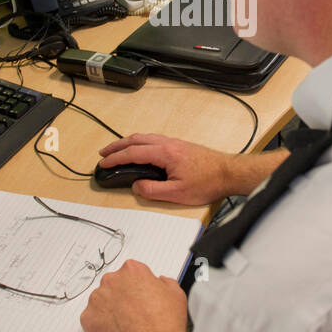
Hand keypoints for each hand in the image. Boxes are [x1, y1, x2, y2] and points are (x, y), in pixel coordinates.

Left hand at [80, 260, 188, 331]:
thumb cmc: (168, 326)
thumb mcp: (177, 295)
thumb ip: (164, 285)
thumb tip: (160, 285)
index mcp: (135, 271)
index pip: (131, 273)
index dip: (137, 289)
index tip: (140, 300)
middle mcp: (112, 282)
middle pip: (113, 287)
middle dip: (121, 300)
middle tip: (134, 318)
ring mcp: (98, 302)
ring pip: (101, 304)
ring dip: (109, 315)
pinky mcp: (89, 321)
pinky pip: (92, 322)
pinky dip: (100, 329)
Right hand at [99, 133, 283, 203]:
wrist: (229, 173)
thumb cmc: (208, 182)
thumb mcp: (177, 193)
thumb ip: (153, 191)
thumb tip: (137, 186)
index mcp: (165, 153)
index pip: (133, 153)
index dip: (115, 158)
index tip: (103, 163)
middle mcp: (168, 143)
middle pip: (136, 140)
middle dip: (117, 146)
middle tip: (103, 153)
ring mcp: (175, 142)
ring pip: (145, 137)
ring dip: (128, 143)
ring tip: (117, 150)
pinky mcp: (180, 145)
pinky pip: (154, 139)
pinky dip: (140, 142)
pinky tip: (140, 150)